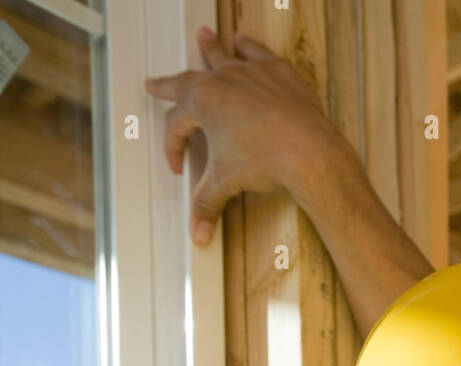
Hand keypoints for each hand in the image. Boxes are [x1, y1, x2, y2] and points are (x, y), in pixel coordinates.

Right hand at [145, 26, 345, 245]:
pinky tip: (242, 41)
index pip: (176, 126)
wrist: (308, 150)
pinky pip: (257, 54)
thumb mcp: (227, 184)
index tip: (179, 167)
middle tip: (153, 84)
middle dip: (167, 86)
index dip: (173, 149)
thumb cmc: (265, 161)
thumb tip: (198, 235)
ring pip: (222, 57)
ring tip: (201, 37)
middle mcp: (222, 80)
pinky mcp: (278, 72)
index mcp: (202, 102)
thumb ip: (207, 205)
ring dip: (209, 48)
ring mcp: (250, 72)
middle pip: (187, 81)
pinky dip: (248, 47)